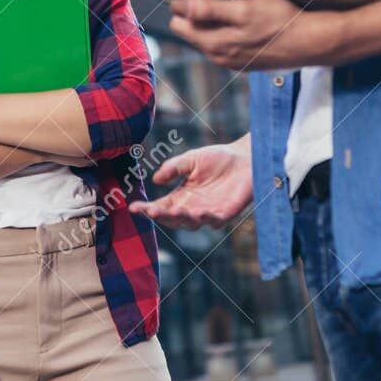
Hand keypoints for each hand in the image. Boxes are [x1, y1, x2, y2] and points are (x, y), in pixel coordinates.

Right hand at [129, 137, 253, 228]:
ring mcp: (210, 212)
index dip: (147, 209)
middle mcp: (193, 207)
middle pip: (173, 219)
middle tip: (153, 210)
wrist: (247, 157)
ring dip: (183, 218)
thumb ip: (173, 168)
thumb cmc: (219, 158)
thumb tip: (155, 180)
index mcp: (182, 196)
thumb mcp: (191, 159)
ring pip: (192, 223)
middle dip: (162, 216)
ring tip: (176, 210)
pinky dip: (207, 218)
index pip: (161, 206)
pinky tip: (200, 212)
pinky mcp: (227, 213)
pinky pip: (215, 220)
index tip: (133, 207)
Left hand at [168, 0, 340, 71]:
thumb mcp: (245, 10)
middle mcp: (217, 55)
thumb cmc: (281, 22)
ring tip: (231, 4)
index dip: (184, 2)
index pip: (179, 22)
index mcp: (213, 43)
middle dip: (196, 11)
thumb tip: (182, 6)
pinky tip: (243, 20)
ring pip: (208, 35)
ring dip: (213, 19)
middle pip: (190, 29)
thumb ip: (211, 10)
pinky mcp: (243, 60)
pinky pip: (224, 42)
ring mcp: (230, 60)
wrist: (310, 43)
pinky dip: (228, 29)